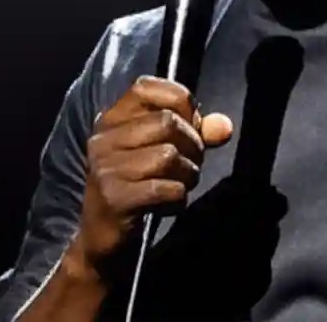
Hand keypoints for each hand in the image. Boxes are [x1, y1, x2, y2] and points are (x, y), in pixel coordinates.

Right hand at [71, 76, 233, 276]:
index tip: (190, 124)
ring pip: (170, 155)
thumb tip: (224, 127)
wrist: (102, 239)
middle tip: (190, 165)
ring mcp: (106, 168)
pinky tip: (168, 204)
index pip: (146, 87)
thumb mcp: (161, 154)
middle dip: (193, 145)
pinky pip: (167, 189)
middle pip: (168, 122)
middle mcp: (104, 139)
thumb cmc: (137, 188)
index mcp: (111, 120)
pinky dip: (178, 198)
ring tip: (179, 185)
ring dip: (188, 175)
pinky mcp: (115, 198)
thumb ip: (195, 134)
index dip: (180, 101)